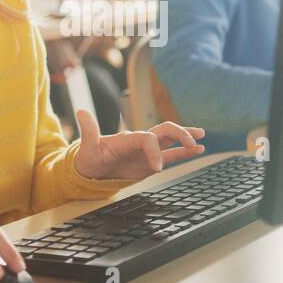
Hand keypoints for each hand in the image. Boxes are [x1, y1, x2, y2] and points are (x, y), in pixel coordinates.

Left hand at [73, 108, 205, 180]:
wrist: (91, 170)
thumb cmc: (89, 158)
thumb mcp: (87, 147)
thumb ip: (89, 130)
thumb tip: (80, 111)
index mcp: (129, 138)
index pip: (148, 138)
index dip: (155, 151)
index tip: (156, 169)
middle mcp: (141, 141)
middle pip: (165, 130)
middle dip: (180, 134)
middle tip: (193, 142)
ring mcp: (148, 151)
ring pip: (171, 140)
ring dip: (186, 138)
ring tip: (201, 139)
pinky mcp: (152, 162)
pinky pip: (171, 156)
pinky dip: (185, 153)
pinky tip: (199, 150)